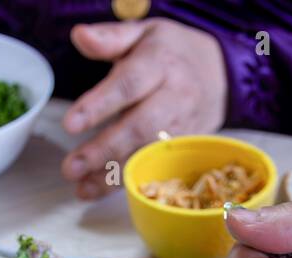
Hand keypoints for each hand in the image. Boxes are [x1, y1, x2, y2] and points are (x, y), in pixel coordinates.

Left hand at [61, 19, 226, 199]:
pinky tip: (99, 190)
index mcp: (160, 63)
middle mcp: (176, 96)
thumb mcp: (143, 33)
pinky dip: (128, 182)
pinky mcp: (186, 148)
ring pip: (149, 154)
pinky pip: (158, 168)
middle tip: (71, 167)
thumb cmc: (170, 53)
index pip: (129, 84)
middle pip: (140, 127)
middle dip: (105, 150)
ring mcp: (184, 125)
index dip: (100, 105)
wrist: (221, 74)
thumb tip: (79, 35)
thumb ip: (110, 37)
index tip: (70, 124)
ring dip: (114, 175)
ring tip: (82, 187)